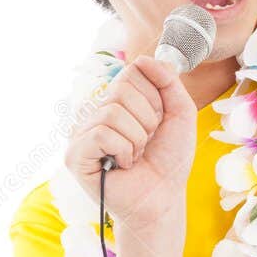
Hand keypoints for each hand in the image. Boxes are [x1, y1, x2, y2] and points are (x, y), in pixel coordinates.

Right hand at [65, 55, 196, 233]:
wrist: (164, 197)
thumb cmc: (170, 158)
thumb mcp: (180, 113)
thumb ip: (168, 82)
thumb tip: (143, 58)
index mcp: (118, 101)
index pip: (132, 72)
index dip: (154, 97)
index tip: (158, 122)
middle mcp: (96, 113)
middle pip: (122, 89)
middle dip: (147, 119)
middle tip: (146, 143)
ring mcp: (82, 134)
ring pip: (113, 113)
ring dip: (137, 139)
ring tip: (134, 156)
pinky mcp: (76, 155)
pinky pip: (101, 134)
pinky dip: (122, 150)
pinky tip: (122, 165)